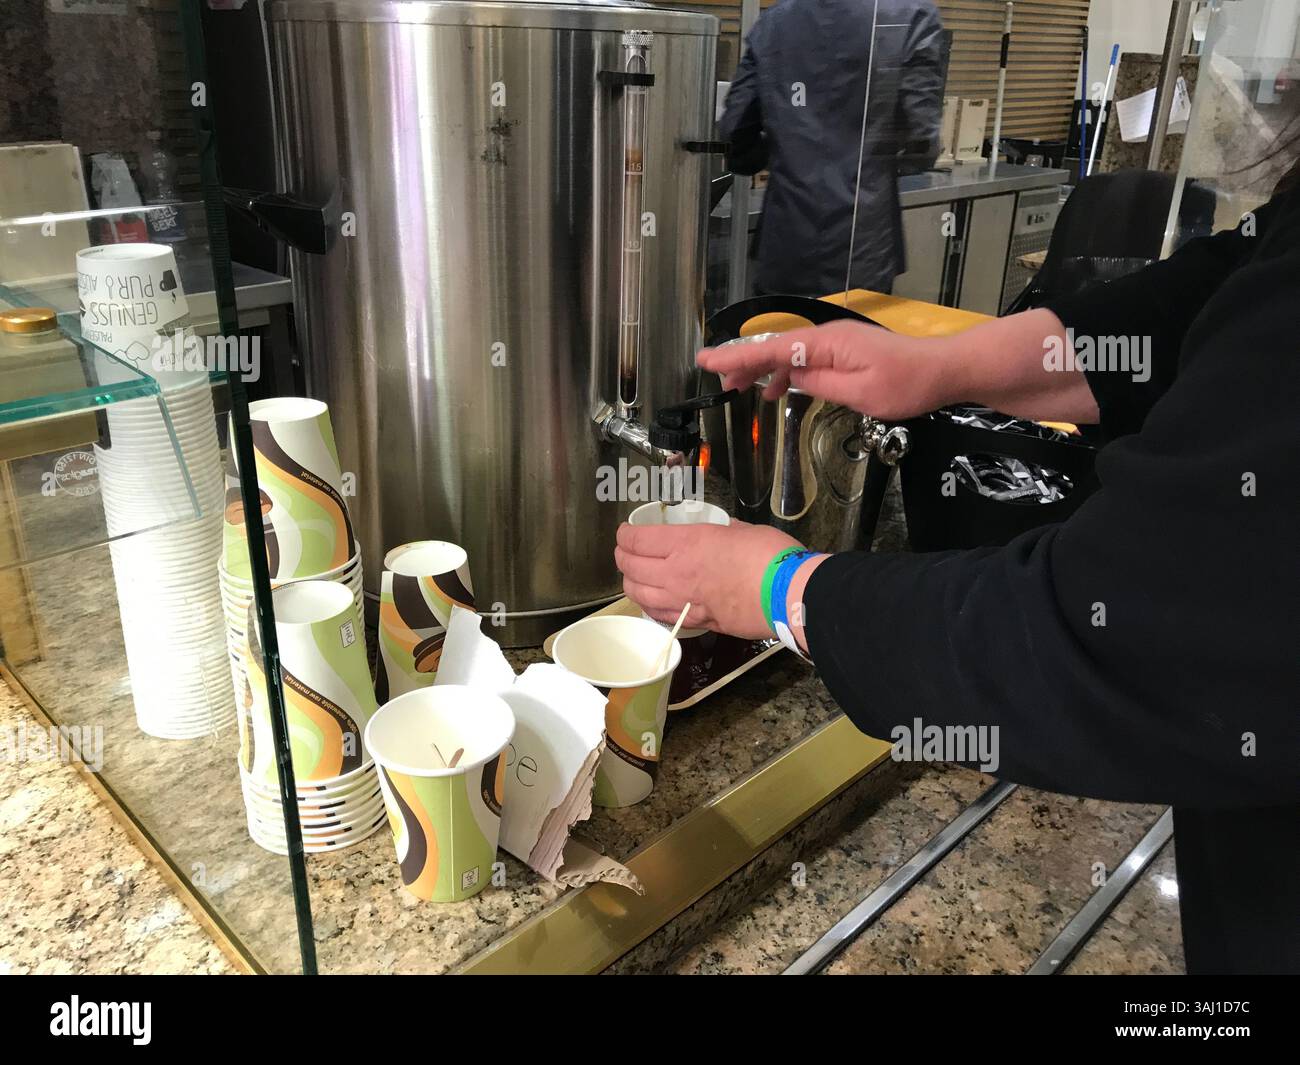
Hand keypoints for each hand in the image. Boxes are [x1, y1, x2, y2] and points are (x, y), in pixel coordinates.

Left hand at [614, 520, 801, 639]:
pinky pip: (662, 616)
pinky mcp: (698, 622)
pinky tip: (654, 603)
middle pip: (631, 568)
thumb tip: (718, 533)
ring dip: (631, 584)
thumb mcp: (741, 529)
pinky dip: (651, 607)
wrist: (789, 595)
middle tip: (625, 552)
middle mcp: (676, 574)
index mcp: (686, 544)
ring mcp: (684, 602)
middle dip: (622, 558)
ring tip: (633, 577)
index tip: (624, 533)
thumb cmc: (770, 557)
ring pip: (640, 596)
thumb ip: (721, 532)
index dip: (625, 535)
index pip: (637, 540)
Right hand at [697, 320, 954, 420]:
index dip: (737, 355)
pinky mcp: (843, 353)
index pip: (773, 349)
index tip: (707, 359)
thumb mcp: (860, 393)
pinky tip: (775, 391)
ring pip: (787, 355)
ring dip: (760, 369)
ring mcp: (835, 344)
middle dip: (742, 361)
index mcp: (827, 344)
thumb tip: (790, 379)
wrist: (942, 370)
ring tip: (736, 387)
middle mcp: (827, 338)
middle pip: (774, 348)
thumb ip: (820, 384)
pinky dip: (783, 374)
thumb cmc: (907, 384)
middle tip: (714, 377)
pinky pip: (803, 361)